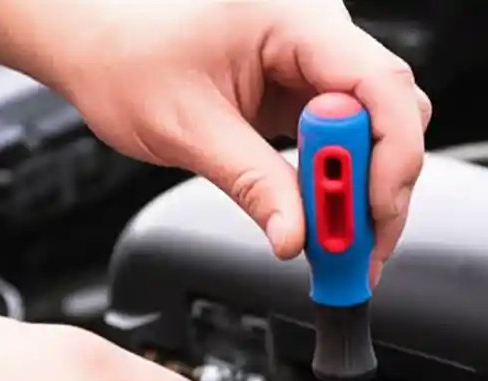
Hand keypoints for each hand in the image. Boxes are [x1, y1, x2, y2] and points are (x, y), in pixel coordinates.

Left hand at [44, 0, 431, 285]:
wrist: (95, 45)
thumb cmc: (125, 59)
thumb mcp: (187, 128)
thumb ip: (252, 183)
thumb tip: (296, 236)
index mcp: (295, 19)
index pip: (380, 85)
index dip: (388, 156)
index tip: (366, 216)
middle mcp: (316, 34)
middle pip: (391, 113)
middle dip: (379, 186)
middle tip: (354, 250)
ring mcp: (313, 63)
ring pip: (376, 131)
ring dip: (359, 192)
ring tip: (334, 246)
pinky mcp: (302, 92)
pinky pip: (344, 140)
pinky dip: (337, 185)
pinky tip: (320, 220)